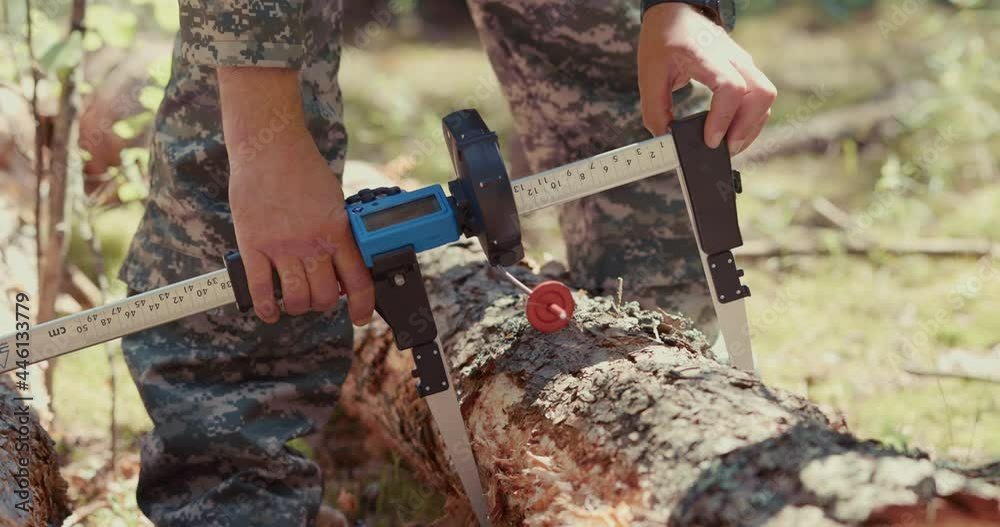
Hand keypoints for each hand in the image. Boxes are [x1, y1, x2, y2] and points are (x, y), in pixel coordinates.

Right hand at [219, 68, 373, 324]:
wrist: (269, 146)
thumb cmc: (303, 169)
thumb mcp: (334, 201)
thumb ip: (339, 233)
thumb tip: (344, 263)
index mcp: (337, 232)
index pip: (357, 281)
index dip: (362, 306)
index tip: (360, 316)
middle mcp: (312, 243)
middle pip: (323, 297)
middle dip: (323, 303)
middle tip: (318, 296)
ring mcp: (281, 247)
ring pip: (295, 299)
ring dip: (297, 307)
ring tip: (294, 300)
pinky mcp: (253, 245)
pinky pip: (260, 290)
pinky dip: (266, 308)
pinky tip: (269, 311)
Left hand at [638, 3, 776, 154]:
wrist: (677, 12)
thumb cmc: (663, 40)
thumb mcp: (649, 75)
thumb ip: (655, 110)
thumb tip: (666, 140)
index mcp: (706, 56)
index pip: (731, 88)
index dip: (724, 118)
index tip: (710, 139)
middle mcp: (732, 57)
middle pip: (761, 94)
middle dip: (746, 128)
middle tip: (723, 148)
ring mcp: (743, 62)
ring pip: (766, 97)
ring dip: (751, 126)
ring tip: (728, 144)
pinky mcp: (745, 70)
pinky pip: (760, 97)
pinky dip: (751, 118)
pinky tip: (733, 132)